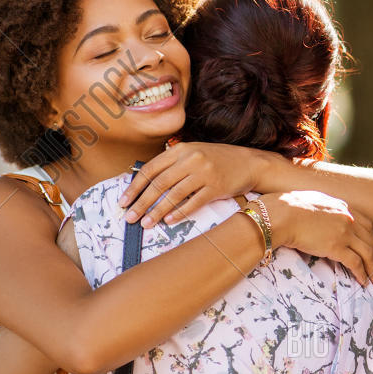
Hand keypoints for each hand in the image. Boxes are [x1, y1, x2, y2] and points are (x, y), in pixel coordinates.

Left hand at [119, 142, 265, 225]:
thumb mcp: (192, 153)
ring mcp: (204, 173)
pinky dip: (180, 213)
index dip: (134, 187)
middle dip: (141, 202)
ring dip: (157, 211)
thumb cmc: (217, 160)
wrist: (249, 162)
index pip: (150, 169)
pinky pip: (194, 202)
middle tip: (130, 217)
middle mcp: (191, 159)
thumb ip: (172, 164)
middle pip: (159, 183)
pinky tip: (169, 221)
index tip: (123, 201)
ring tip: (146, 223)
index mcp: (180, 150)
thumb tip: (145, 184)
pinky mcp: (216, 187)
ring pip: (174, 195)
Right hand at [264, 190, 372, 285]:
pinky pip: (356, 263)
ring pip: (367, 253)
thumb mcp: (312, 202)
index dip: (372, 239)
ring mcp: (344, 232)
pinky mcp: (336, 247)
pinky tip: (363, 281)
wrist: (280, 215)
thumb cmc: (287, 208)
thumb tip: (321, 218)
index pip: (366, 224)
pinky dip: (362, 273)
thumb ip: (324, 211)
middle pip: (370, 240)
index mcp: (343, 206)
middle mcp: (348, 218)